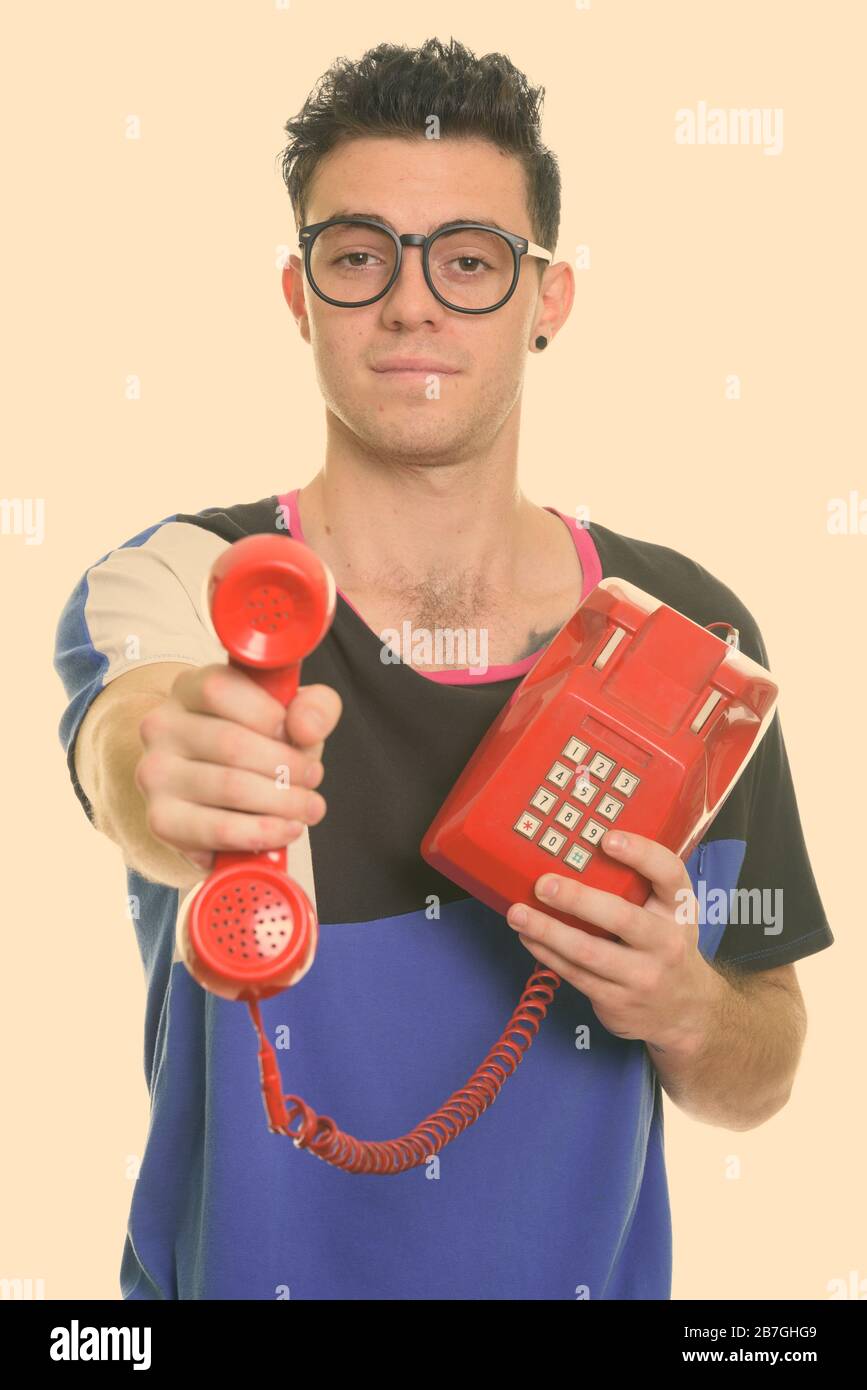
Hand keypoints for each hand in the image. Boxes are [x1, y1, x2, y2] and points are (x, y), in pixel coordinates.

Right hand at [135, 663, 341, 873]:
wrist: (221, 798)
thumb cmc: (258, 745)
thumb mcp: (292, 715)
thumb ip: (314, 706)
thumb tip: (305, 729)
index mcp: (188, 688)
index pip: (219, 689)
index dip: (269, 715)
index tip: (300, 736)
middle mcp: (161, 727)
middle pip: (231, 744)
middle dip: (287, 766)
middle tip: (313, 778)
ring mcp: (155, 774)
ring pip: (230, 787)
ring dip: (283, 802)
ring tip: (309, 807)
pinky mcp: (161, 819)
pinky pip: (219, 829)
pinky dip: (262, 832)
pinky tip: (286, 829)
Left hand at [506, 829, 715, 1054]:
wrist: (685, 1009)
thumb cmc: (665, 944)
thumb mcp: (669, 913)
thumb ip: (640, 885)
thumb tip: (579, 849)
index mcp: (679, 909)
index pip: (669, 874)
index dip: (641, 854)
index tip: (606, 839)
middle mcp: (666, 942)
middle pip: (621, 918)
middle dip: (577, 900)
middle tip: (543, 884)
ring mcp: (642, 975)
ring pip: (588, 951)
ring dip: (548, 931)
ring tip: (518, 913)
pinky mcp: (617, 1000)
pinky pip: (575, 973)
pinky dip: (547, 953)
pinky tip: (528, 936)